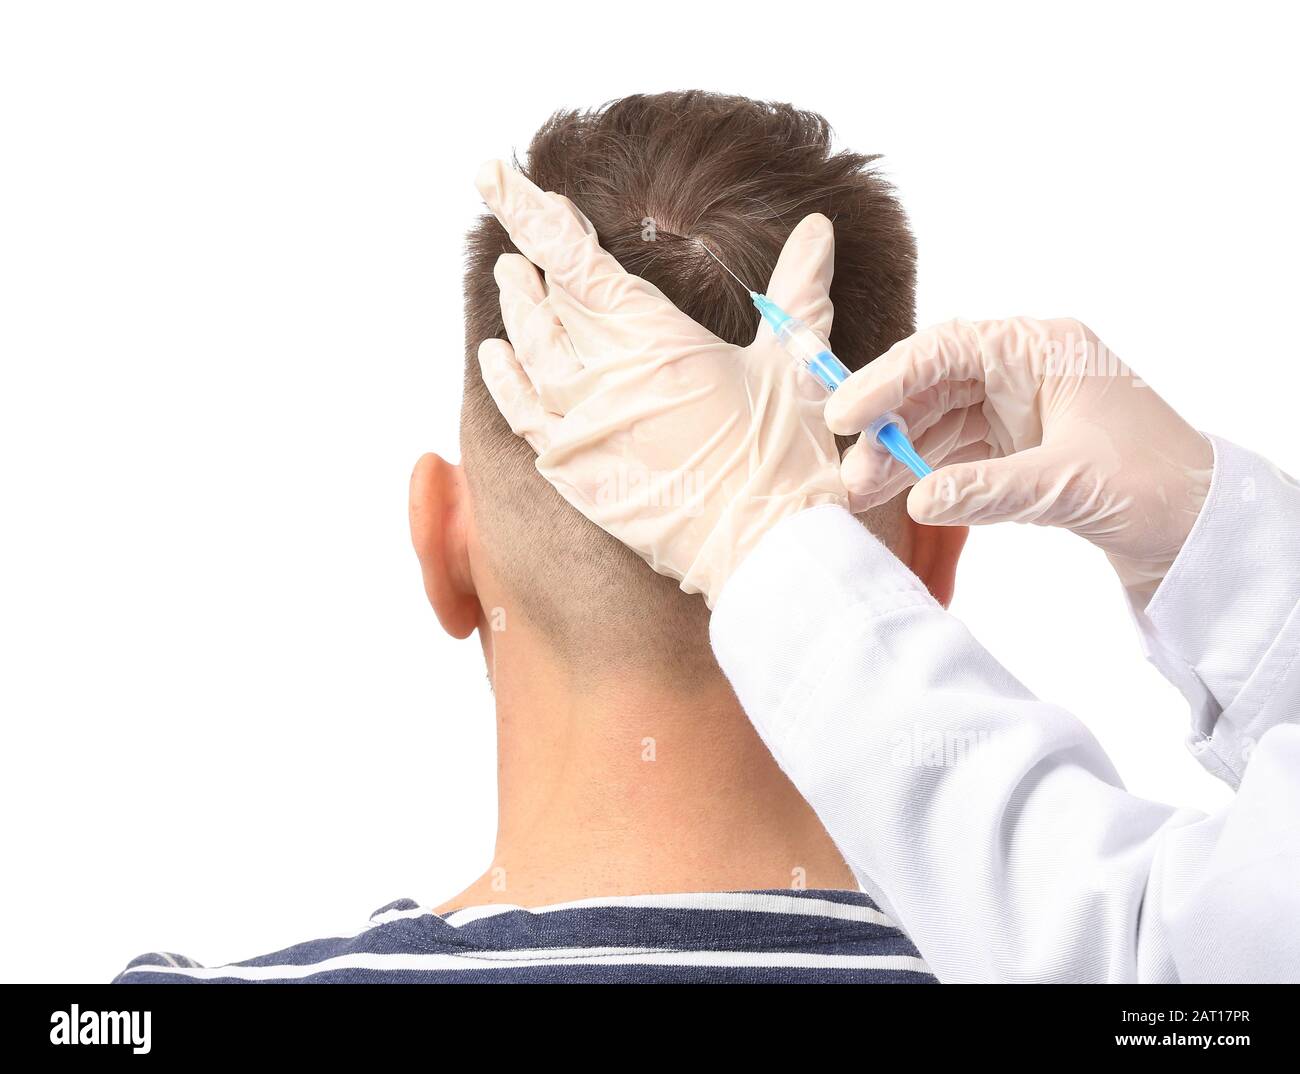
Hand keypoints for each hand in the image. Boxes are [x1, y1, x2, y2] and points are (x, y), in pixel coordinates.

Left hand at [474, 161, 847, 606]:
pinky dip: (505, 380)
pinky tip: (496, 356)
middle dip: (530, 259)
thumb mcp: (797, 365)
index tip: (498, 178)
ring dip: (517, 310)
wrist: (767, 551)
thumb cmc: (788, 458)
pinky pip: (523, 416)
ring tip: (511, 281)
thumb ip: (797, 292)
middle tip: (517, 230)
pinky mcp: (575, 475)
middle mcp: (604, 378)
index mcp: (656, 341)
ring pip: (529, 353)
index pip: (576, 259)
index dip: (533, 213)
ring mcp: (582, 429)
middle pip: (546, 301)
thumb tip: (817, 230)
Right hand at [826, 317, 1213, 600]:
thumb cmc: (1156, 486)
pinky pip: (955, 450)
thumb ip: (988, 490)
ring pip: (937, 419)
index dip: (887, 379)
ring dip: (898, 453)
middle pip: (932, 384)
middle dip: (886, 426)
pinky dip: (925, 471)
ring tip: (863, 492)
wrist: (1201, 530)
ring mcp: (1019, 407)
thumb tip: (918, 500)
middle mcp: (1025, 369)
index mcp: (1042, 350)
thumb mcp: (1068, 484)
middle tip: (852, 473)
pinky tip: (898, 493)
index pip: (947, 349)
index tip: (843, 415)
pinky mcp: (1017, 445)